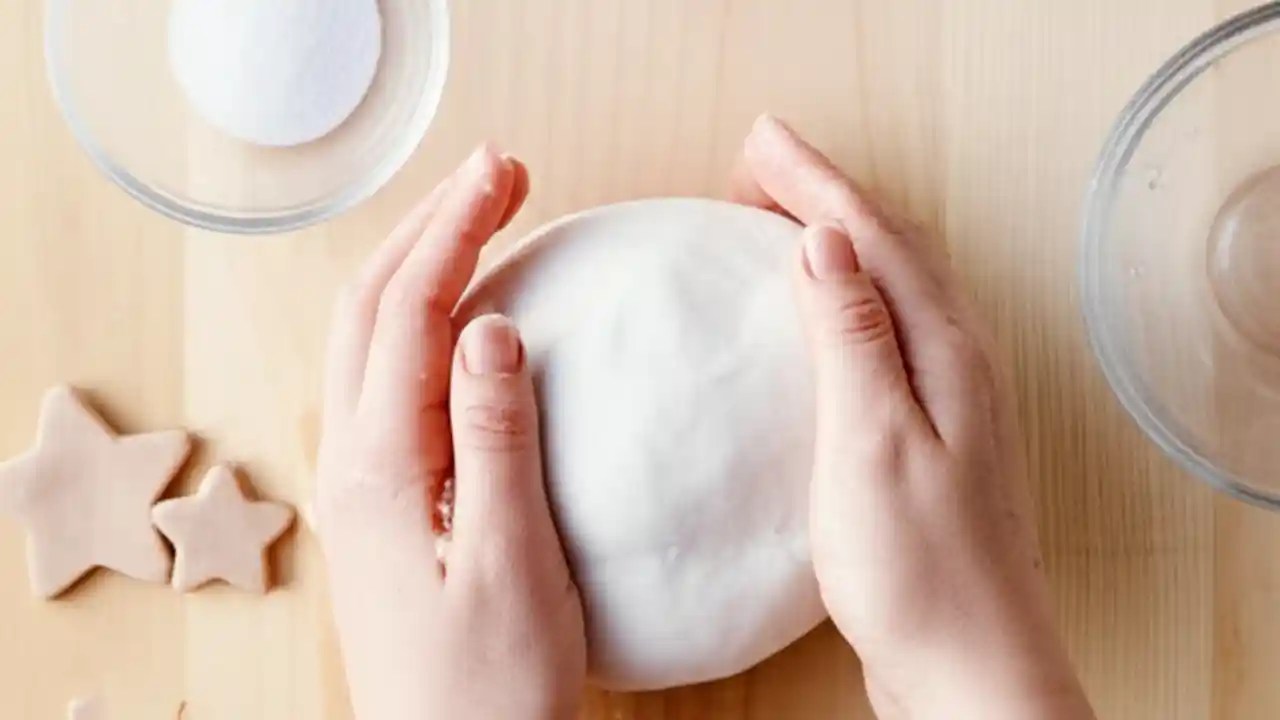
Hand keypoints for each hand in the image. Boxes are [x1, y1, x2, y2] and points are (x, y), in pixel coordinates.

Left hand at [316, 147, 586, 719]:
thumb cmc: (491, 688)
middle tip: (495, 173)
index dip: (455, 231)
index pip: (411, 315)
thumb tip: (489, 327)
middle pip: (372, 310)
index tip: (502, 171)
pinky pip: (380, 384)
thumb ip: (494, 439)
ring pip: (367, 342)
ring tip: (475, 221)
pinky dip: (414, 323)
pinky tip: (454, 321)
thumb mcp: (512, 563)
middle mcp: (352, 468)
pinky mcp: (377, 506)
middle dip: (429, 228)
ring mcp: (357, 487)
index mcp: (383, 472)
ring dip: (416, 268)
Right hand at [732, 116, 1093, 718]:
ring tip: (781, 221)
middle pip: (892, 247)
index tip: (759, 142)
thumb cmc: (921, 571)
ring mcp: (948, 400)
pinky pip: (886, 334)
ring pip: (892, 287)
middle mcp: (958, 363)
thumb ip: (853, 337)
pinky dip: (845, 300)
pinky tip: (815, 323)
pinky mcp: (929, 436)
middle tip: (758, 166)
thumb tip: (826, 243)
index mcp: (944, 352)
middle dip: (825, 194)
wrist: (969, 670)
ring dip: (837, 241)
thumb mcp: (873, 441)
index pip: (874, 236)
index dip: (815, 180)